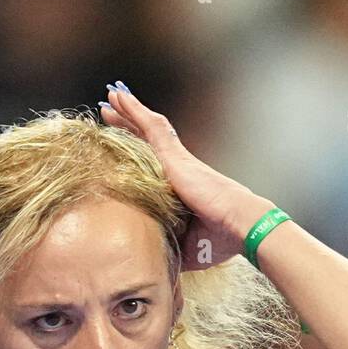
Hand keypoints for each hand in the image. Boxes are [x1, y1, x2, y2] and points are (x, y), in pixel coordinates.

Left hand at [98, 82, 274, 270]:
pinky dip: (134, 110)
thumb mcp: (183, 245)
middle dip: (128, 124)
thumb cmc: (218, 238)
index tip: (121, 140)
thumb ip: (165, 242)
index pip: (152, 161)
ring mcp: (175, 159)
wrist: (238, 225)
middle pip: (146, 139)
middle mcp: (177, 167)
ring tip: (112, 95)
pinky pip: (149, 127)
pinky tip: (120, 96)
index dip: (137, 148)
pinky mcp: (173, 157)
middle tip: (109, 110)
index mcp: (179, 185)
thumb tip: (150, 253)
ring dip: (129, 111)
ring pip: (146, 127)